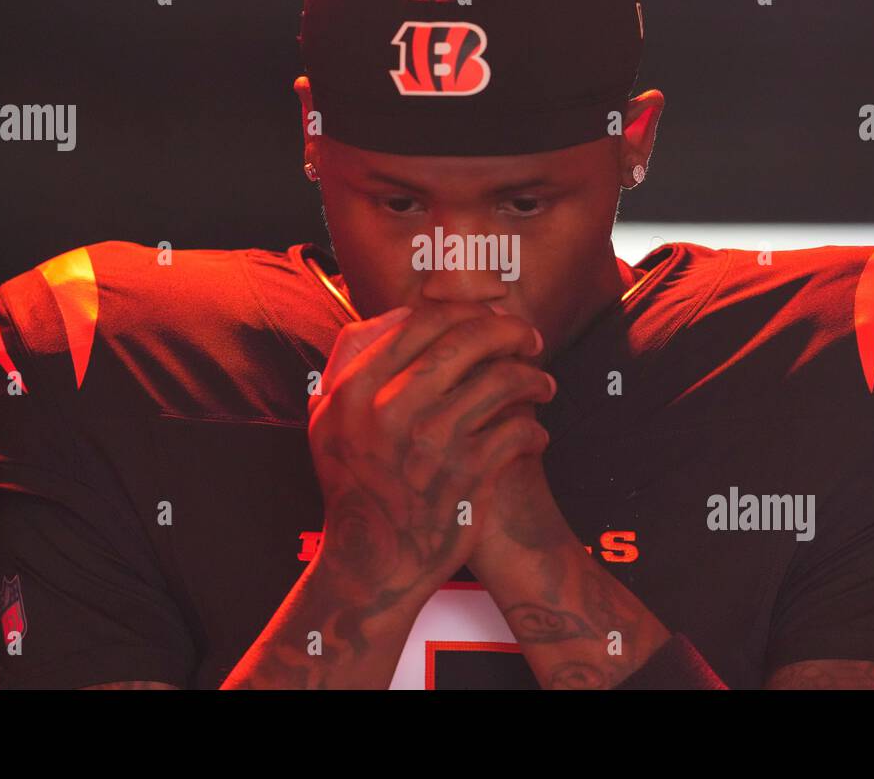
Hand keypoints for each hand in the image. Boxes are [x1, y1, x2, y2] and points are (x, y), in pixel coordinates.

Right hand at [307, 301, 554, 608]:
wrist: (372, 563)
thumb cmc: (355, 486)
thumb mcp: (329, 423)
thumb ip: (350, 366)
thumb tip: (396, 316)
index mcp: (356, 388)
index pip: (421, 320)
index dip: (466, 311)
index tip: (489, 319)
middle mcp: (389, 408)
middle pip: (467, 339)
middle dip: (510, 332)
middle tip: (530, 339)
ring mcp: (430, 440)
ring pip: (503, 380)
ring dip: (533, 378)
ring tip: (544, 384)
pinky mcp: (467, 474)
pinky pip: (518, 428)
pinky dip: (535, 427)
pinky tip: (535, 434)